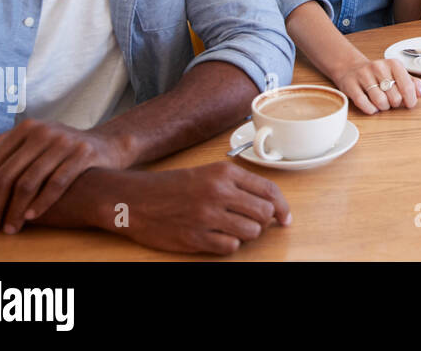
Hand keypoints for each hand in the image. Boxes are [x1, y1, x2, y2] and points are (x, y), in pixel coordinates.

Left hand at [0, 119, 127, 233]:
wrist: (108, 144)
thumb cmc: (64, 148)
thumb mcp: (35, 140)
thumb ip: (5, 146)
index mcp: (26, 128)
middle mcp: (43, 131)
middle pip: (6, 176)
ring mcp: (64, 141)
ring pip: (28, 183)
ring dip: (15, 211)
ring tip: (11, 227)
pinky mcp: (83, 153)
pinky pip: (56, 183)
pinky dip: (41, 203)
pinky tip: (32, 217)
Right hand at [110, 163, 289, 254]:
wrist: (135, 199)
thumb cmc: (172, 186)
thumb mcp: (208, 173)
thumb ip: (238, 184)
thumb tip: (270, 204)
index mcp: (225, 173)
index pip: (269, 190)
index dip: (282, 206)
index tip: (285, 218)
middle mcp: (219, 192)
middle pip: (264, 213)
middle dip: (263, 221)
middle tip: (252, 223)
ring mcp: (207, 216)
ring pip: (251, 232)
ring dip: (247, 235)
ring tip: (232, 229)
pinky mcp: (195, 237)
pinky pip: (230, 248)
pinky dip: (229, 246)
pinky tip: (218, 238)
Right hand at [335, 56, 420, 113]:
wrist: (352, 68)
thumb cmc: (379, 75)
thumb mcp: (397, 74)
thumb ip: (412, 83)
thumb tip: (419, 93)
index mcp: (393, 64)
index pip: (408, 87)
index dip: (411, 100)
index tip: (409, 103)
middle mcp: (378, 67)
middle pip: (394, 97)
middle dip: (395, 104)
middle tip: (391, 101)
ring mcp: (363, 75)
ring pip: (380, 101)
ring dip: (383, 107)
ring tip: (381, 103)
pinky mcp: (351, 85)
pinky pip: (364, 103)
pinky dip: (370, 109)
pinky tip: (371, 105)